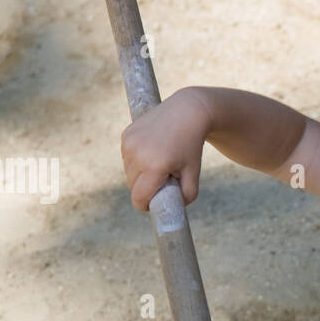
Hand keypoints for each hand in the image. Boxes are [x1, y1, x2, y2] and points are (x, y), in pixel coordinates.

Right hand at [121, 86, 212, 210]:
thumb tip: (172, 208)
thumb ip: (186, 196)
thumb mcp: (193, 174)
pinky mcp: (126, 134)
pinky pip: (127, 157)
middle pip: (133, 186)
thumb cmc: (191, 146)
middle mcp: (137, 155)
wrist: (187, 112)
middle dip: (145, 187)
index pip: (138, 198)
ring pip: (128, 172)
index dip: (146, 205)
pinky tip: (153, 149)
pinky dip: (137, 159)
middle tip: (164, 178)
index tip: (155, 202)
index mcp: (154, 167)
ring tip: (160, 161)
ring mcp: (129, 143)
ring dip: (140, 173)